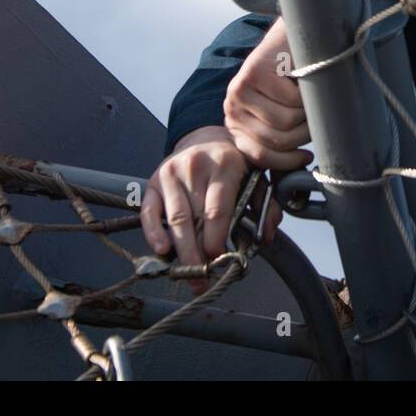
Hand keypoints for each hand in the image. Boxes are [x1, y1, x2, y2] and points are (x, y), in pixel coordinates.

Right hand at [141, 124, 287, 294]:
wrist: (204, 134)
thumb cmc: (234, 162)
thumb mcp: (256, 174)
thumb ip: (266, 205)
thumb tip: (266, 237)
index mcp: (225, 164)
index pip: (217, 210)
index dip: (216, 240)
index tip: (219, 260)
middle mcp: (195, 166)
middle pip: (194, 219)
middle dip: (197, 254)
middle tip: (202, 280)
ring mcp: (171, 173)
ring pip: (174, 219)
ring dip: (180, 252)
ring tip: (188, 275)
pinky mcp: (153, 181)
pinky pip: (149, 212)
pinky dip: (153, 233)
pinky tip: (162, 252)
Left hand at [223, 16, 313, 168]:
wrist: (295, 34)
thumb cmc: (294, 78)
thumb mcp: (282, 113)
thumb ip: (279, 139)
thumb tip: (290, 175)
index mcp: (237, 122)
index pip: (259, 156)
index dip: (287, 162)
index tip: (307, 156)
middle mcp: (232, 107)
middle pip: (276, 141)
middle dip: (304, 133)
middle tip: (315, 118)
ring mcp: (240, 88)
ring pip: (286, 122)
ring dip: (308, 112)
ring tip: (310, 98)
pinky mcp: (254, 72)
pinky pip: (292, 100)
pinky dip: (308, 93)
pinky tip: (305, 79)